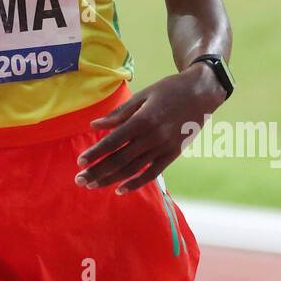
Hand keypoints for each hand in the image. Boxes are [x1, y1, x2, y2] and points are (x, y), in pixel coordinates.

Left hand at [74, 63, 224, 194]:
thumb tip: (94, 125)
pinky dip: (136, 183)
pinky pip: (152, 173)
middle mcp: (153, 137)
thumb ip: (118, 114)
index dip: (95, 153)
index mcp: (143, 120)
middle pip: (120, 159)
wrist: (201, 93)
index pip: (113, 142)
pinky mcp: (173, 155)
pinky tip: (120, 189)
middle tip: (80, 181)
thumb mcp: (142, 96)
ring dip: (111, 179)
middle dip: (98, 171)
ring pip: (133, 169)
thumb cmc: (168, 90)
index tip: (80, 162)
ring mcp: (164, 148)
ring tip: (93, 186)